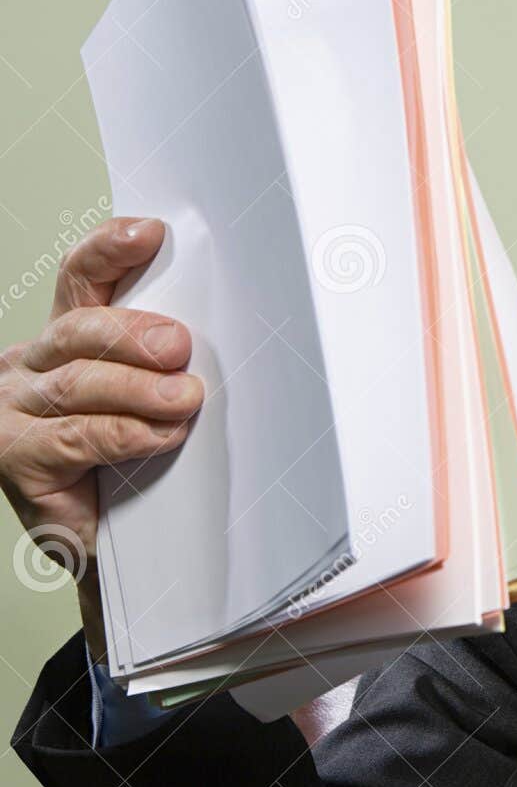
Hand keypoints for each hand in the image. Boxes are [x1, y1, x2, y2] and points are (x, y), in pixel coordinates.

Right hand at [0, 217, 202, 660]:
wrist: (116, 555)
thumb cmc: (137, 469)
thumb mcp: (155, 402)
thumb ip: (171, 365)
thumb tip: (225, 338)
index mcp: (64, 342)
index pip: (81, 280)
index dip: (109, 250)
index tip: (151, 231)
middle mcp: (30, 368)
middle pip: (78, 330)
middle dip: (132, 332)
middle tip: (179, 345)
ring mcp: (15, 414)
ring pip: (78, 384)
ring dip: (138, 389)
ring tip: (186, 399)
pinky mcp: (18, 462)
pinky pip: (76, 437)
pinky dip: (126, 434)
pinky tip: (161, 434)